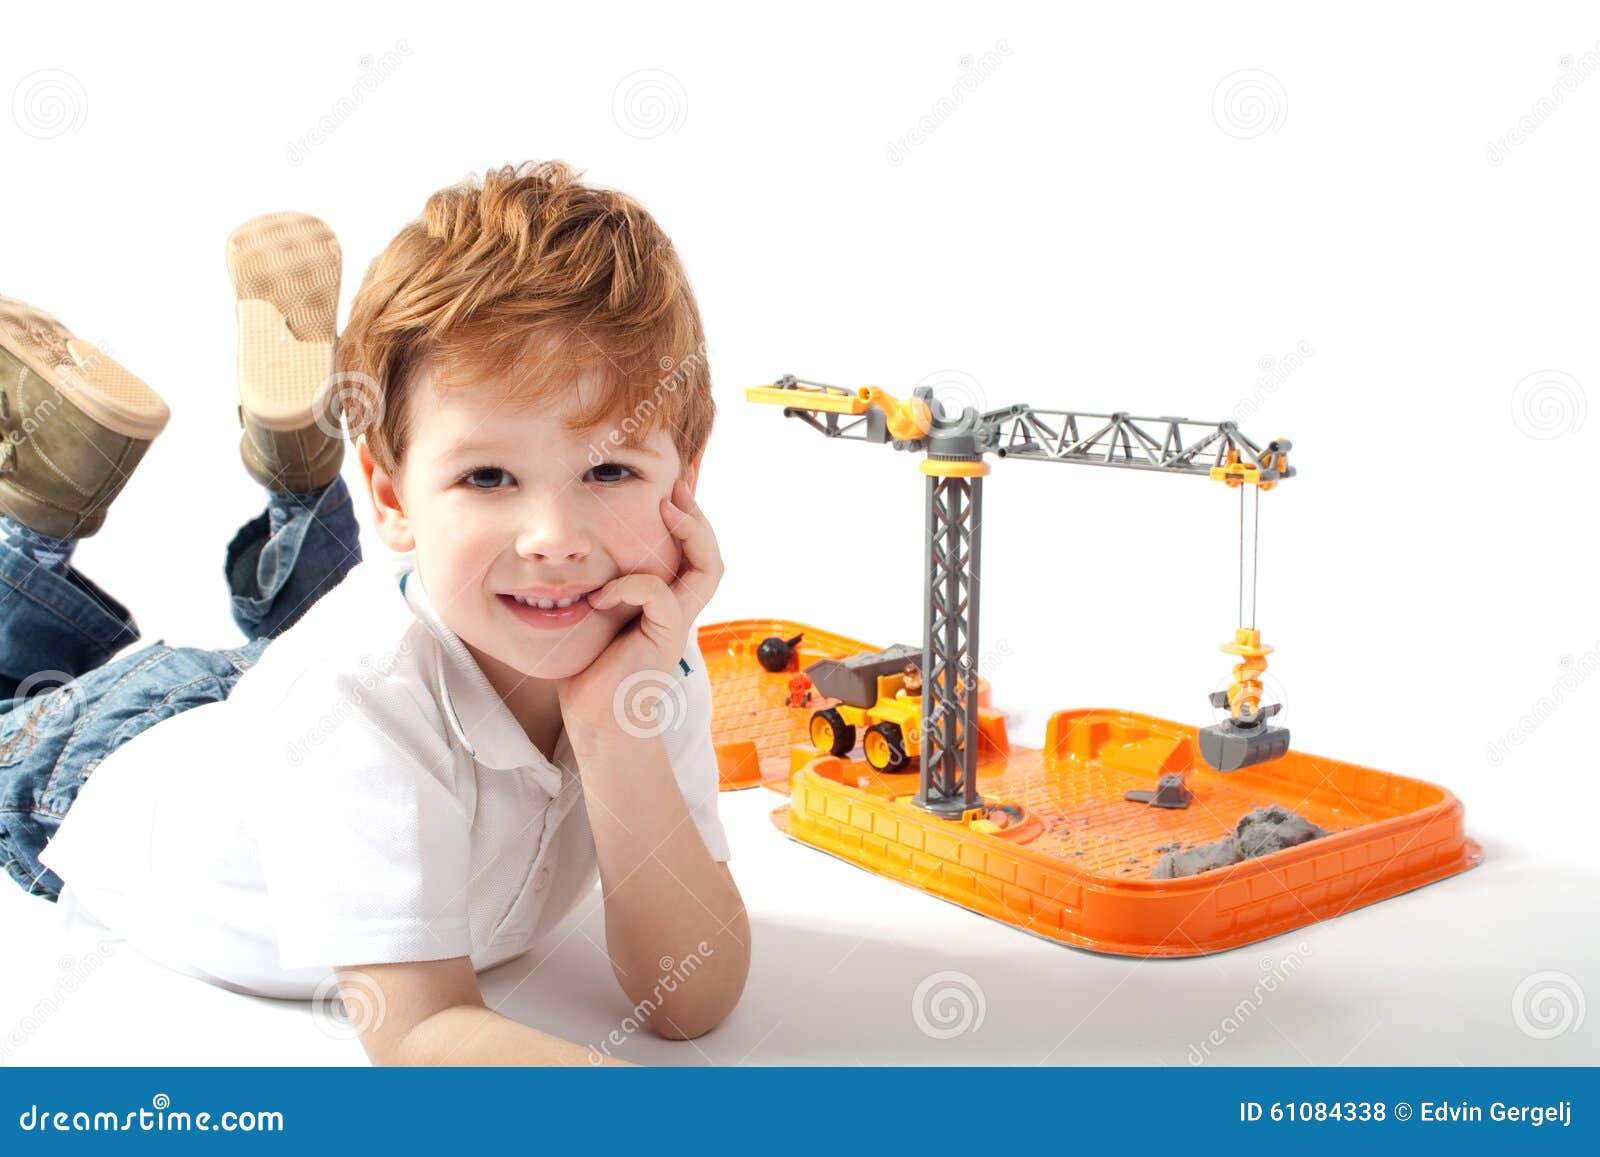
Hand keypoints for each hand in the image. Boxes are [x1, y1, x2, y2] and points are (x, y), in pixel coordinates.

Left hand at [556, 477, 723, 745]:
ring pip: (707, 569)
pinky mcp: (664, 639)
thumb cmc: (590, 671)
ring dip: (691, 534)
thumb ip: (601, 582)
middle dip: (698, 517)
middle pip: (711, 557)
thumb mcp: (595, 613)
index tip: (673, 484)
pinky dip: (631, 586)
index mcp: (665, 603)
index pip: (690, 555)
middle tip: (677, 486)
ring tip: (669, 508)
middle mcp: (678, 611)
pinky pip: (659, 597)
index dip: (689, 519)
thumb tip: (576, 547)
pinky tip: (602, 593)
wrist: (596, 723)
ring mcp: (675, 625)